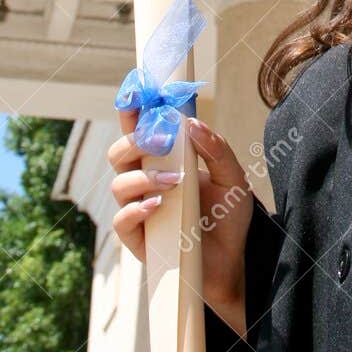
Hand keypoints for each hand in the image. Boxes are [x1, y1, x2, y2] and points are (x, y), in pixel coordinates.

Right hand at [108, 109, 253, 336]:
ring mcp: (139, 208)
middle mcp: (145, 180)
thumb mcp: (233, 178)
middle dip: (134, 139)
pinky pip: (122, 220)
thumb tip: (193, 124)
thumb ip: (216, 149)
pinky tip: (158, 205)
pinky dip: (136, 209)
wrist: (231, 262)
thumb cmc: (228, 217)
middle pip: (119, 151)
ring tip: (173, 182)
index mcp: (164, 160)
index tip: (136, 89)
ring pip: (119, 183)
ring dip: (143, 176)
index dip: (132, 107)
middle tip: (160, 138)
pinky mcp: (138, 237)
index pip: (140, 128)